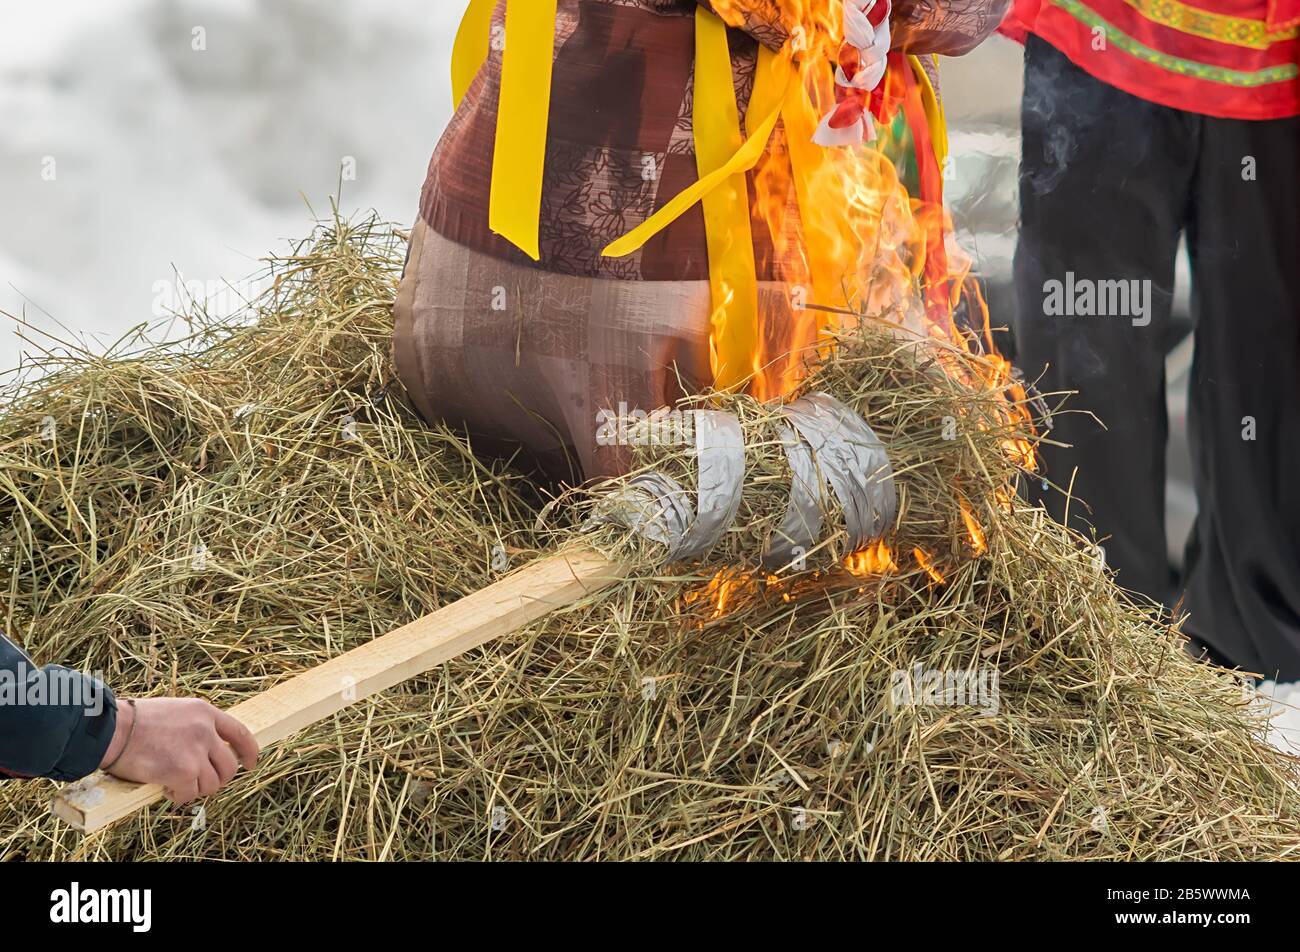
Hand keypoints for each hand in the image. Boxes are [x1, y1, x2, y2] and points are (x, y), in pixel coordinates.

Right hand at [100, 698, 259, 803]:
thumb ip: (196, 726)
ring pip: (212, 783)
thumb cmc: (135, 722)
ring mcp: (196, 751)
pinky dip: (180, 796)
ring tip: (178, 783)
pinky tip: (167, 789)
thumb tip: (211, 750)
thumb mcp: (176, 711)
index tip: (250, 764)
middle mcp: (205, 731)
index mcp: (205, 712)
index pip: (240, 733)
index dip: (250, 752)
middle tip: (201, 782)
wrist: (111, 731)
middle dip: (219, 779)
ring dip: (197, 789)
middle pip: (229, 766)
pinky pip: (191, 794)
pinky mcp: (183, 771)